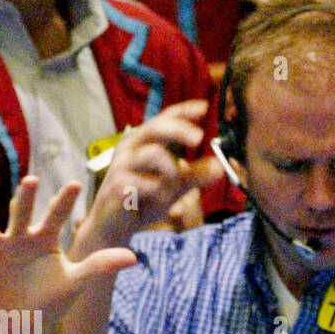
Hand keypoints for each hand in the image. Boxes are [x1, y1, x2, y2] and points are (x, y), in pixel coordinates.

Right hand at [0, 177, 136, 333]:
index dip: (66, 203)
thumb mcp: (77, 282)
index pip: (57, 218)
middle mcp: (18, 240)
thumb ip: (101, 266)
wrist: (26, 326)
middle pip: (21, 215)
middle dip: (24, 200)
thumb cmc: (53, 301)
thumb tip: (133, 257)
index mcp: (44, 241)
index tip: (77, 185)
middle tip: (31, 182)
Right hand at [76, 100, 222, 253]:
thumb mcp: (175, 187)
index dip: (183, 111)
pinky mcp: (118, 184)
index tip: (204, 107)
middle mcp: (131, 148)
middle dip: (179, 129)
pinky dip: (160, 195)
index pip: (163, 119)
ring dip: (172, 172)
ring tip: (171, 191)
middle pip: (156, 127)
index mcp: (143, 143)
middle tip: (199, 137)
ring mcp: (122, 164)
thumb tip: (220, 167)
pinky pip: (149, 184)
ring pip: (154, 154)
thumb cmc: (144, 201)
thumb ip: (195, 176)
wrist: (115, 226)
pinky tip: (156, 205)